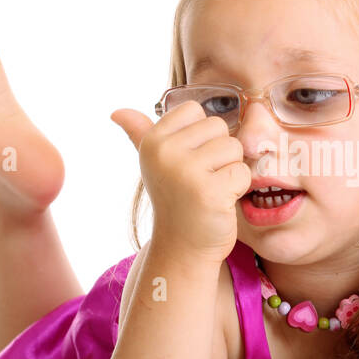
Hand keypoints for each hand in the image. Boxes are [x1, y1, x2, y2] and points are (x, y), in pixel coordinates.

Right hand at [110, 101, 250, 266]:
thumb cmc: (175, 200)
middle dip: (218, 153)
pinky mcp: (210, 192)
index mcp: (152, 141)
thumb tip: (117, 112)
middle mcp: (165, 153)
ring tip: (210, 190)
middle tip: (201, 180)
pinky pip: (242, 172)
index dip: (201, 135)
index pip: (194, 110)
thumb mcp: (155, 163)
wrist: (182, 247)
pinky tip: (219, 203)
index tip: (188, 161)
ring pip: (233, 148)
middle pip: (218, 126)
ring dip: (230, 170)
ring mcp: (186, 172)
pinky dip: (238, 189)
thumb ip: (140, 133)